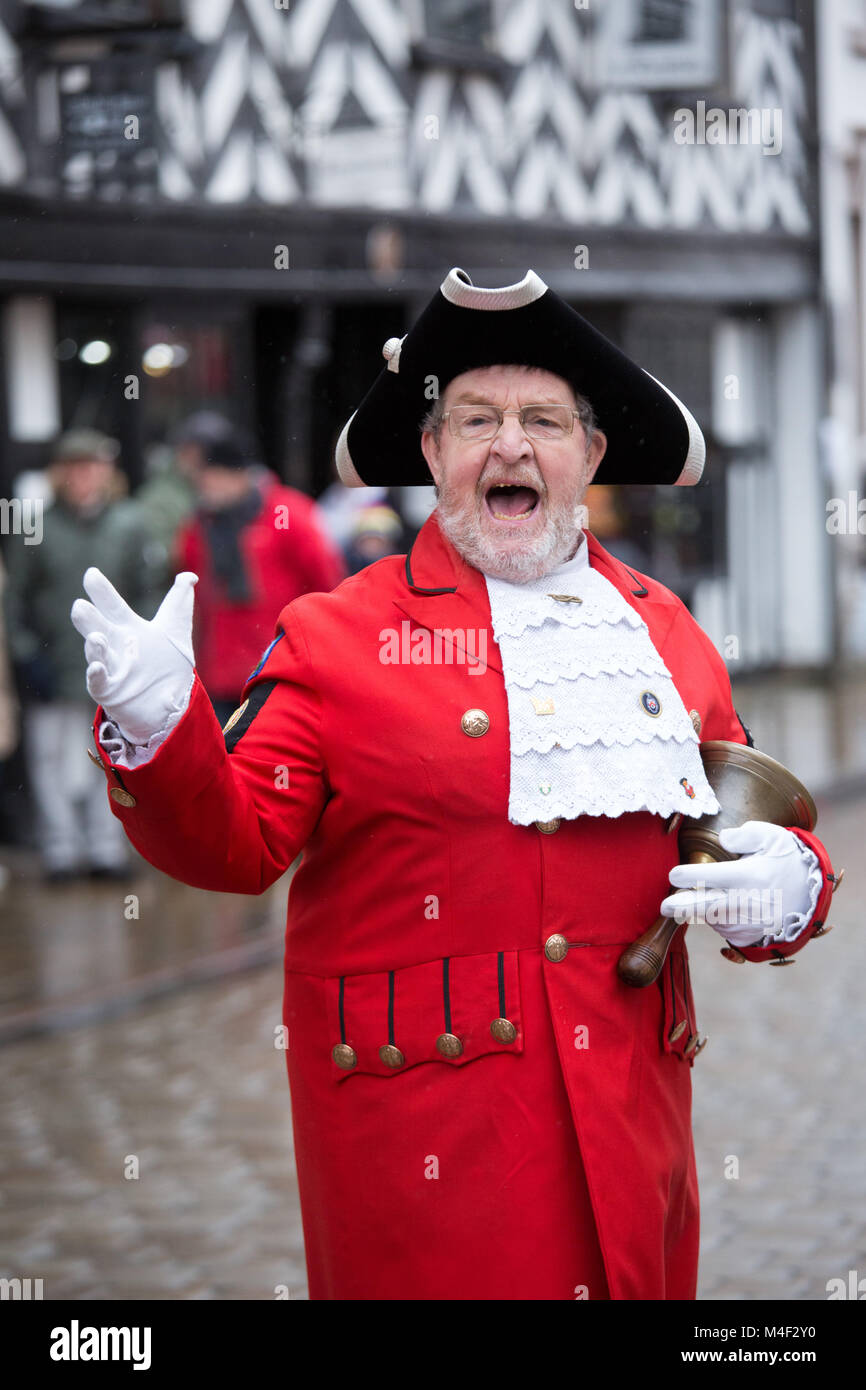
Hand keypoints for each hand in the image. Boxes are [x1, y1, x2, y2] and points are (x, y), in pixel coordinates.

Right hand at [70, 568, 196, 744]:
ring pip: (97, 654)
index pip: (113, 606)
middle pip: (98, 627)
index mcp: (128, 629)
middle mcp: (115, 646)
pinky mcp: (109, 691)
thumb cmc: (166, 666)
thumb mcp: (175, 633)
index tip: (91, 573)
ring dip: (94, 647)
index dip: (102, 591)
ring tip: (95, 637)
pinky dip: (96, 675)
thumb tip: (190, 576)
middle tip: (79, 605)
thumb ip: (178, 604)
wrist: (170, 703)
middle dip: (88, 618)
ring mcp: (110, 668)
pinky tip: (96, 667)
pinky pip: (98, 682)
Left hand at [659, 820, 818, 948]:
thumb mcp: (773, 838)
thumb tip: (724, 838)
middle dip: (680, 906)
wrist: (812, 895)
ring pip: (712, 918)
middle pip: (703, 907)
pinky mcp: (749, 937)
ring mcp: (748, 923)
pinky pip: (724, 930)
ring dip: (699, 911)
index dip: (686, 876)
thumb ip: (746, 835)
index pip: (708, 877)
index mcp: (749, 876)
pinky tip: (721, 907)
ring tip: (693, 900)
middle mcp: (747, 903)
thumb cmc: (788, 861)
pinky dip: (717, 920)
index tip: (674, 874)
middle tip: (664, 906)